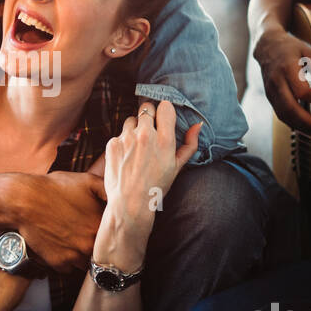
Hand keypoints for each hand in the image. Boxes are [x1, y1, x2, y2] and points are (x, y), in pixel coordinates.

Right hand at [15, 171, 106, 271]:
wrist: (24, 200)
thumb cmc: (55, 188)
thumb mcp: (87, 181)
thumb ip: (109, 190)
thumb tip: (124, 199)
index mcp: (100, 227)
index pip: (116, 240)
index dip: (112, 236)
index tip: (107, 232)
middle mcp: (89, 246)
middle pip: (102, 254)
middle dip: (98, 246)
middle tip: (87, 234)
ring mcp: (73, 257)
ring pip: (86, 263)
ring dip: (83, 255)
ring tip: (74, 240)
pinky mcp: (58, 263)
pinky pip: (69, 268)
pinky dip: (67, 260)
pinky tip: (61, 245)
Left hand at [101, 100, 199, 248]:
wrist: (130, 203)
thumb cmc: (157, 186)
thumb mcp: (178, 167)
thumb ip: (189, 144)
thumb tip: (197, 125)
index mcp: (164, 140)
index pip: (165, 107)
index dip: (164, 112)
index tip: (163, 120)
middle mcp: (145, 135)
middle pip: (146, 107)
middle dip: (149, 117)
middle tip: (149, 133)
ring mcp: (126, 138)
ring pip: (131, 120)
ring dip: (134, 129)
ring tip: (137, 148)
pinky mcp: (112, 144)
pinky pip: (119, 134)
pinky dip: (123, 142)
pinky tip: (126, 158)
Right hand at [253, 29, 310, 134]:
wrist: (267, 46)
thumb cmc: (289, 49)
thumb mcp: (308, 52)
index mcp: (286, 69)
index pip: (301, 90)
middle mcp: (276, 82)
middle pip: (289, 108)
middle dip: (306, 122)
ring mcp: (271, 91)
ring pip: (283, 114)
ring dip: (300, 126)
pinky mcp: (270, 97)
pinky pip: (280, 113)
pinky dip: (292, 122)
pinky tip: (303, 126)